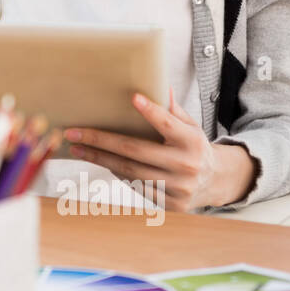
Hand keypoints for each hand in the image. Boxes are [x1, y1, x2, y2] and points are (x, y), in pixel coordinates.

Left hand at [61, 88, 253, 212]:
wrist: (216, 182)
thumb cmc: (193, 146)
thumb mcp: (190, 126)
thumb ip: (172, 110)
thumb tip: (160, 86)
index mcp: (192, 141)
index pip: (168, 123)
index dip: (151, 111)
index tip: (133, 98)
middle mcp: (185, 166)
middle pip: (134, 151)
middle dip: (100, 140)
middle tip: (73, 133)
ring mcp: (178, 188)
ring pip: (130, 172)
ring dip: (100, 159)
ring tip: (78, 148)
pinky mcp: (171, 205)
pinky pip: (136, 186)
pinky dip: (116, 173)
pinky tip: (100, 161)